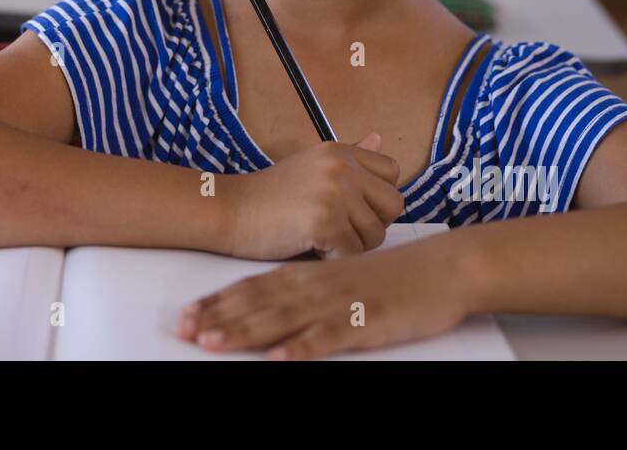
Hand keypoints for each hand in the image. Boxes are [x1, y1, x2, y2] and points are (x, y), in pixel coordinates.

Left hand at [176, 233, 472, 359]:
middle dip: (218, 317)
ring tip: (212, 343)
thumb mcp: (341, 275)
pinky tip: (279, 358)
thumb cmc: (392, 276)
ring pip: (284, 318)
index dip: (217, 301)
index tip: (184, 315)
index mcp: (309, 273)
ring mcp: (341, 303)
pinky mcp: (366, 321)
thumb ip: (306, 285)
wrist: (444, 268)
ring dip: (246, 330)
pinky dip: (302, 347)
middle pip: (259, 302)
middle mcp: (317, 285)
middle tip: (182, 330)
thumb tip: (269, 300)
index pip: (253, 286)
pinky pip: (329, 337)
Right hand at [219, 134, 404, 260]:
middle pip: (393, 205)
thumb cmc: (270, 194)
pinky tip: (309, 244)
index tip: (351, 206)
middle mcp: (342, 167)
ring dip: (351, 245)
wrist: (230, 210)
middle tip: (339, 227)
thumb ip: (350, 156)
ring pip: (375, 234)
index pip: (393, 173)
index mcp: (340, 152)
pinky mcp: (325, 222)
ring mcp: (334, 193)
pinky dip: (333, 257)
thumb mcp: (313, 165)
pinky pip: (353, 253)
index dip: (377, 196)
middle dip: (372, 224)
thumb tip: (379, 138)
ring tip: (319, 234)